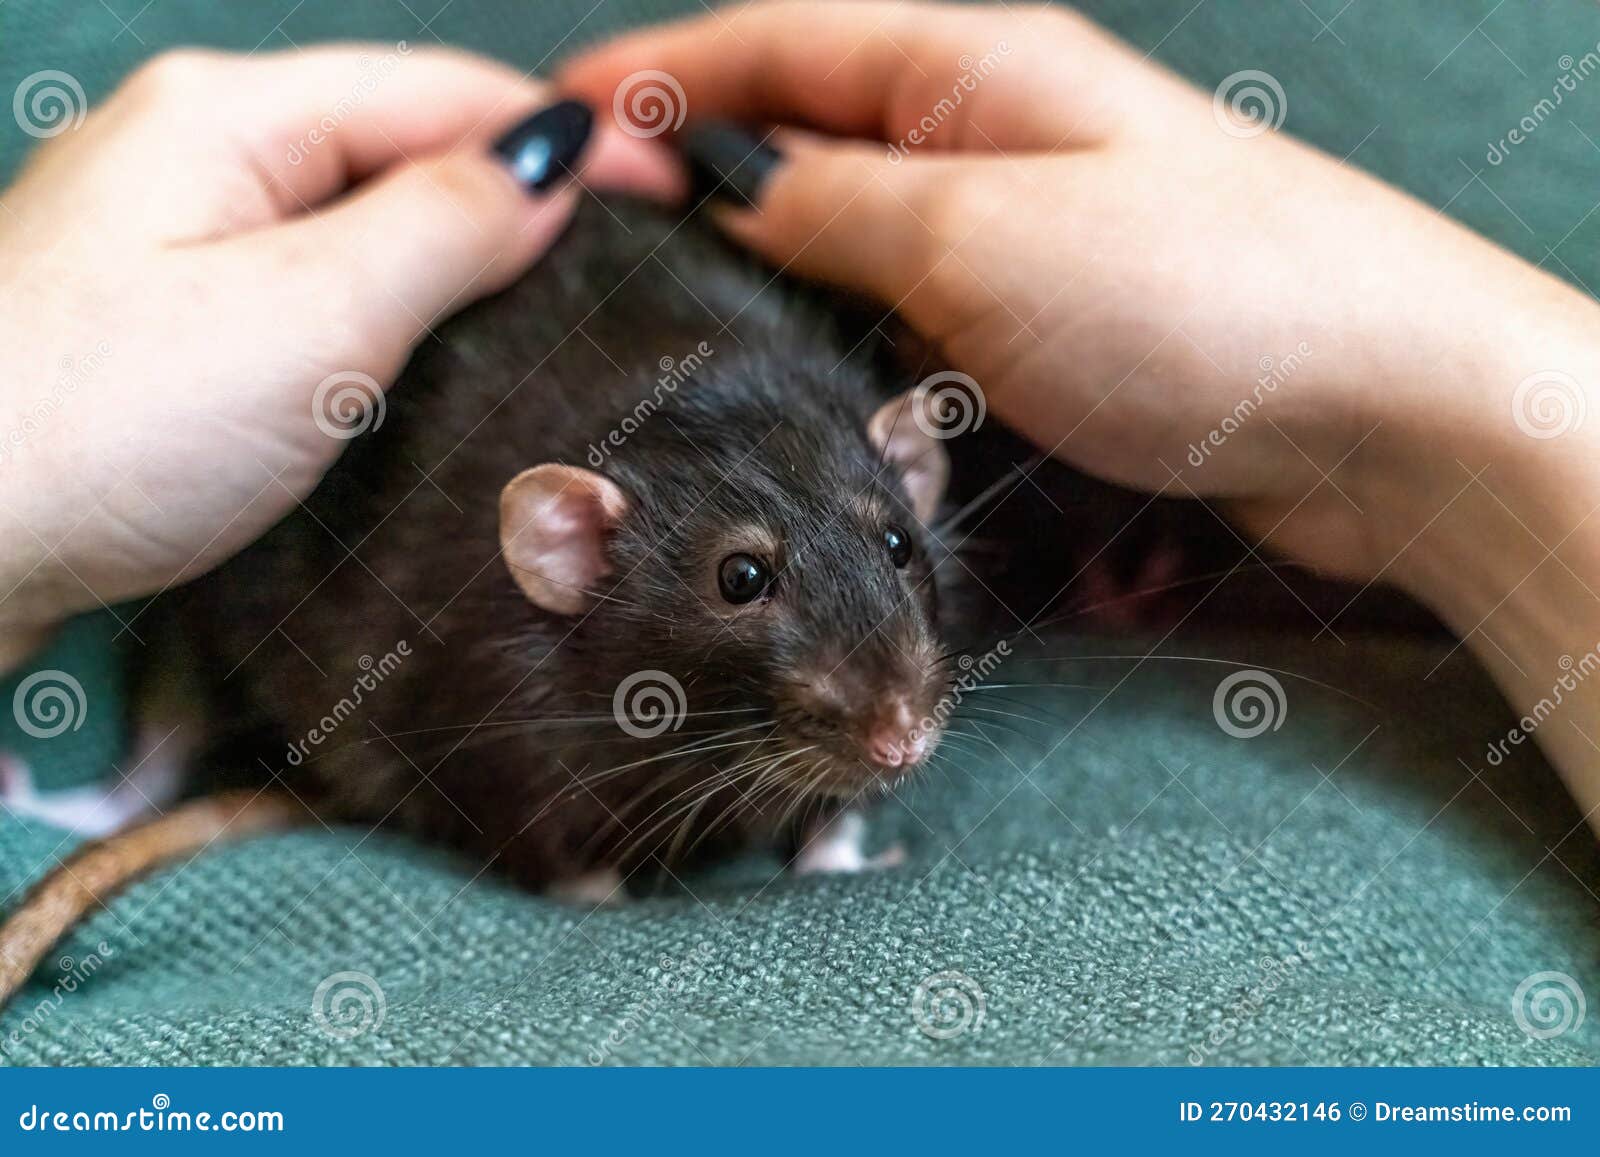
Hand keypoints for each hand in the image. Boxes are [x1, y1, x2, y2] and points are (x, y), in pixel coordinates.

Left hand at [0, 45, 676, 664]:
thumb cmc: (99, 428)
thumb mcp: (310, 315)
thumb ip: (441, 227)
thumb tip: (544, 165)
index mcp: (229, 117)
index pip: (441, 94)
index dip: (568, 136)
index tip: (673, 184)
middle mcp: (194, 159)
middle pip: (398, 150)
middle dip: (520, 195)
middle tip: (631, 255)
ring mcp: (171, 246)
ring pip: (357, 228)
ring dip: (462, 260)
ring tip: (559, 308)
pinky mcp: (163, 334)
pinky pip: (313, 295)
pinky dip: (394, 318)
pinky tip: (437, 361)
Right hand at [564, 2, 1599, 832]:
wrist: (1394, 411)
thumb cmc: (1212, 298)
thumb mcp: (977, 238)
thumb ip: (836, 209)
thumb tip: (731, 191)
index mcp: (973, 68)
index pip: (774, 45)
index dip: (655, 77)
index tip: (557, 119)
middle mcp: (997, 133)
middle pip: (808, 130)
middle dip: (696, 173)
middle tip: (596, 241)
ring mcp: (1029, 229)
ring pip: (859, 230)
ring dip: (772, 266)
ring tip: (677, 314)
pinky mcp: (1057, 319)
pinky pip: (919, 309)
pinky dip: (853, 333)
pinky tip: (812, 374)